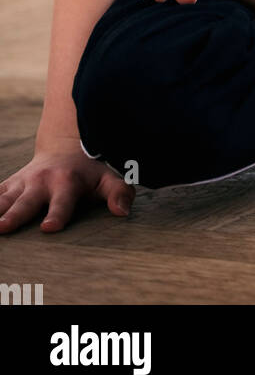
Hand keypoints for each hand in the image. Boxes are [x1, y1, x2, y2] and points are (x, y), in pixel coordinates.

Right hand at [0, 140, 134, 234]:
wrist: (64, 147)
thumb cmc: (88, 171)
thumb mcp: (107, 178)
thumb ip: (118, 193)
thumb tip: (123, 212)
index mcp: (66, 184)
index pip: (62, 203)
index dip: (56, 215)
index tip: (49, 228)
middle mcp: (40, 183)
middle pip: (26, 202)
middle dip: (14, 215)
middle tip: (4, 227)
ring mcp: (21, 184)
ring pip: (2, 199)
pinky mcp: (8, 186)